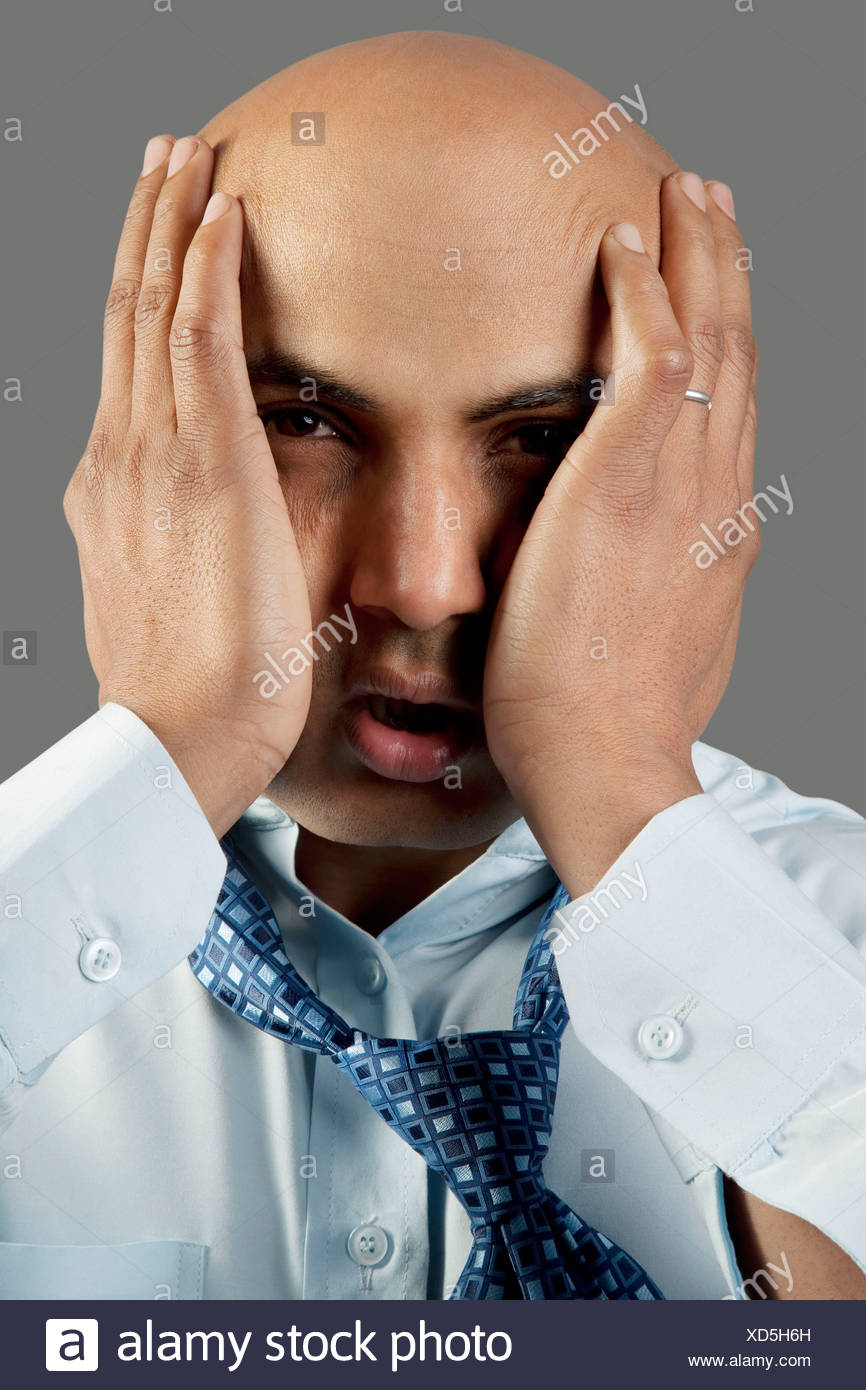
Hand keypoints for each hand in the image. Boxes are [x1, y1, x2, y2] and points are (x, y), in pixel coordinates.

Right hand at [63, 136, 312, 836]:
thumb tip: (213, 535)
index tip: (162, 239)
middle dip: (146, 229)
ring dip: (174, 222)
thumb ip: (185, 550)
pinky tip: (228, 211)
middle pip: (129, 313)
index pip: (129, 364)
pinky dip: (210, 266)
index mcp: (114, 488)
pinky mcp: (206, 458)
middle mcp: (121, 454)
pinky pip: (202, 334)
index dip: (141, 290)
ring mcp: (155, 451)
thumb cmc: (200, 694)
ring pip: (156, 305)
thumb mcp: (176, 604)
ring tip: (190, 156)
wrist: (185, 736)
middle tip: (164, 159)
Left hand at [483, 173, 757, 891]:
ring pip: (705, 340)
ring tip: (687, 196)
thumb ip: (662, 606)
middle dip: (728, 278)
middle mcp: (717, 498)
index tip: (716, 306)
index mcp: (720, 541)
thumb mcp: (654, 662)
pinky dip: (642, 291)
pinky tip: (626, 240)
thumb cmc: (608, 733)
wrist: (606, 767)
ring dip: (697, 258)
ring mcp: (680, 484)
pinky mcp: (627, 477)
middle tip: (716, 213)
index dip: (727, 352)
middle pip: (734, 362)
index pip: (727, 422)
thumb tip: (655, 589)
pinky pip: (646, 355)